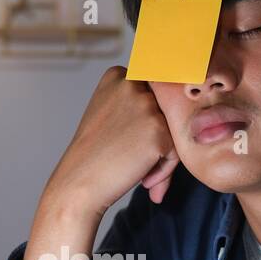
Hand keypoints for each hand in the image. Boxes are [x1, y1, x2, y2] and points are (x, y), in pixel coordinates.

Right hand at [19, 67, 180, 259]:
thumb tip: (182, 106)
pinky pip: (177, 150)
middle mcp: (132, 83)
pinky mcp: (158, 130)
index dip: (147, 122)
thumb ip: (136, 103)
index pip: (153, 93)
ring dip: (164, 156)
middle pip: (166, 110)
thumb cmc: (94, 156)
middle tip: (138, 163)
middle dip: (160, 139)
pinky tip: (145, 181)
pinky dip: (165, 170)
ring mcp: (146, 106)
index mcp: (118, 75)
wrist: (78, 184)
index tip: (130, 142)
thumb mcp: (108, 113)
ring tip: (142, 174)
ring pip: (175, 129)